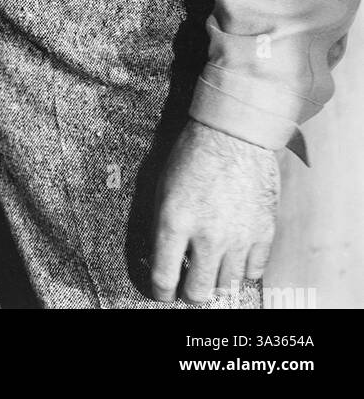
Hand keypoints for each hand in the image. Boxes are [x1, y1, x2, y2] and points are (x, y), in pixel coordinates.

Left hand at [150, 119, 279, 303]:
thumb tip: (163, 258)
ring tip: (210, 269)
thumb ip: (163, 226)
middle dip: (189, 294)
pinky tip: (234, 256)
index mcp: (175, 221)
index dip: (161, 291)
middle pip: (199, 292)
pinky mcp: (264, 232)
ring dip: (216, 281)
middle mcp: (207, 235)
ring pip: (227, 285)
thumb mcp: (163, 187)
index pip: (164, 277)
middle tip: (187, 286)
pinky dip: (243, 269)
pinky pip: (254, 271)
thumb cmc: (193, 154)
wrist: (233, 132)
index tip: (162, 291)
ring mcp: (239, 237)